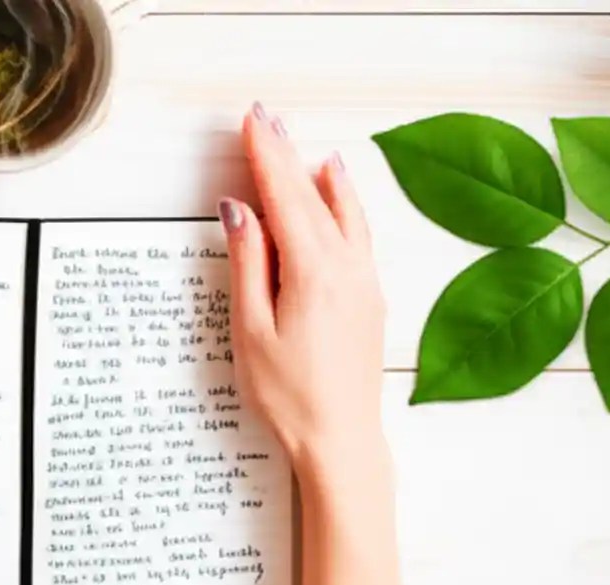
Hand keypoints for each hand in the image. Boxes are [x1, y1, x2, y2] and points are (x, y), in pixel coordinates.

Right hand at [220, 103, 385, 478]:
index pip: (284, 198)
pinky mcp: (370, 298)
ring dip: (319, 177)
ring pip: (342, 212)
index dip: (266, 157)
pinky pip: (358, 234)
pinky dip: (345, 205)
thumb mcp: (251, 331)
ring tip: (305, 148)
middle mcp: (347, 268)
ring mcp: (365, 282)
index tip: (252, 122)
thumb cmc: (290, 396)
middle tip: (266, 119)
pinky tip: (340, 196)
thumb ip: (248, 265)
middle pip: (312, 197)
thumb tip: (239, 211)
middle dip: (286, 156)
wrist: (342, 440)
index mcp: (313, 272)